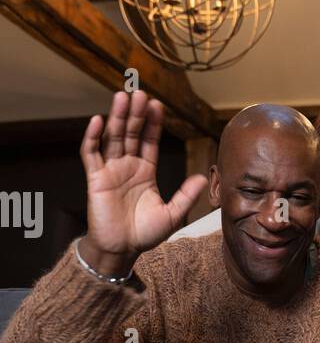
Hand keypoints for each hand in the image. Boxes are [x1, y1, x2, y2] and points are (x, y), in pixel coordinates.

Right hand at [78, 90, 207, 273]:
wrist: (121, 250)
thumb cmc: (144, 234)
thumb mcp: (172, 215)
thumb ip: (186, 195)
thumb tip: (205, 177)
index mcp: (145, 171)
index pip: (149, 140)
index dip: (153, 123)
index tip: (158, 105)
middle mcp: (127, 166)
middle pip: (131, 133)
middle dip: (136, 113)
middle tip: (140, 92)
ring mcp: (110, 170)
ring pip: (112, 137)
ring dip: (116, 117)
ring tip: (122, 97)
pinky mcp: (95, 179)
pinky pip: (91, 154)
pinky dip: (93, 137)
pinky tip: (98, 120)